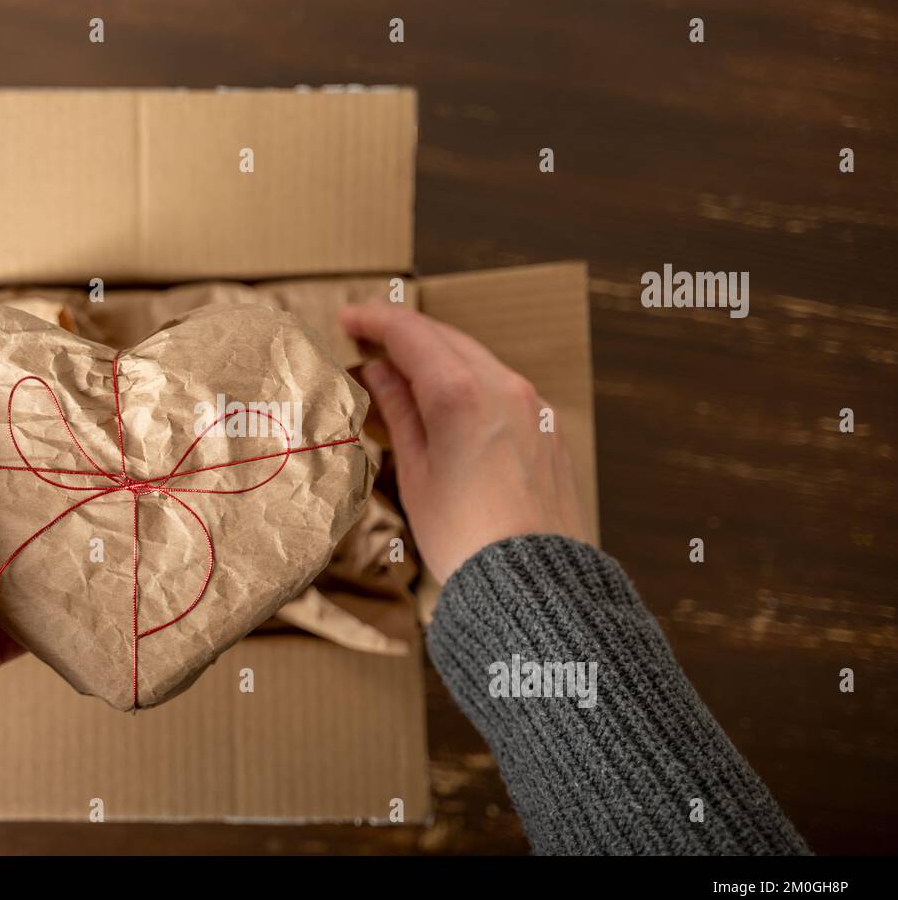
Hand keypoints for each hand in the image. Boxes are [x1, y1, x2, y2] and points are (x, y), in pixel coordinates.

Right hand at [340, 303, 588, 582]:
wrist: (533, 581)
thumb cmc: (465, 537)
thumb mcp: (416, 473)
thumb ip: (398, 412)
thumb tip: (380, 373)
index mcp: (459, 394)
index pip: (410, 333)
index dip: (375, 320)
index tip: (350, 319)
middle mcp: (502, 386)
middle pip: (446, 337)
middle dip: (406, 333)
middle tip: (369, 339)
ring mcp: (532, 404)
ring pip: (478, 359)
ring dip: (439, 356)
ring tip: (406, 374)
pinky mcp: (548, 427)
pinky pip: (503, 386)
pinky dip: (470, 381)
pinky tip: (451, 403)